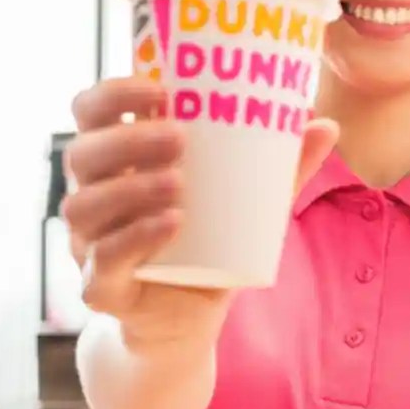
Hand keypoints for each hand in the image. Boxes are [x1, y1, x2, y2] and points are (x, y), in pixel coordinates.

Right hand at [62, 77, 338, 347]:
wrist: (187, 319)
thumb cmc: (209, 243)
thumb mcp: (248, 200)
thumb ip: (282, 165)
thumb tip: (327, 126)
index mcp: (117, 161)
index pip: (91, 112)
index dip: (113, 94)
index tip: (159, 88)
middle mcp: (92, 196)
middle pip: (82, 155)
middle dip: (128, 140)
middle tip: (179, 138)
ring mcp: (89, 244)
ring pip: (83, 207)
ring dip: (130, 189)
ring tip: (179, 185)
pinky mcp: (101, 288)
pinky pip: (101, 261)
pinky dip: (134, 239)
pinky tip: (171, 224)